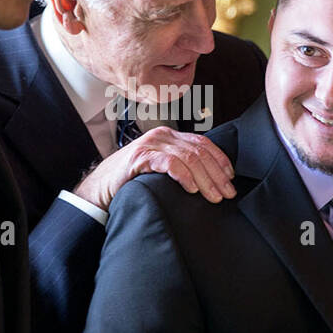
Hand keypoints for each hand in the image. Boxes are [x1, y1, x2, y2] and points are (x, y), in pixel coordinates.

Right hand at [74, 127, 236, 210]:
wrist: (100, 188)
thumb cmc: (132, 180)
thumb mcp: (161, 169)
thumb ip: (180, 166)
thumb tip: (209, 180)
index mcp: (169, 136)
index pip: (203, 143)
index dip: (220, 160)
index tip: (231, 178)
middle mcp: (162, 136)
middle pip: (199, 152)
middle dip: (217, 174)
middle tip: (228, 193)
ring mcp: (151, 144)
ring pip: (189, 158)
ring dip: (205, 179)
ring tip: (214, 196)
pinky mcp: (141, 157)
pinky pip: (169, 163)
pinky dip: (184, 176)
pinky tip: (192, 189)